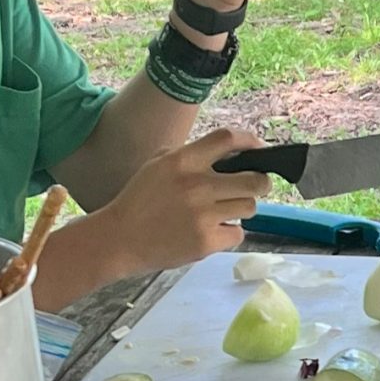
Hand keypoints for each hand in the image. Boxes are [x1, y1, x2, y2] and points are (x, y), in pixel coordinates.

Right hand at [90, 125, 272, 273]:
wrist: (119, 239)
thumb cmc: (139, 201)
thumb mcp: (157, 165)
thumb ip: (189, 155)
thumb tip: (228, 152)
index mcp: (182, 160)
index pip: (227, 139)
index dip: (251, 141)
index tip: (259, 149)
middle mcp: (196, 185)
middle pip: (254, 180)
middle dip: (260, 183)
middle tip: (254, 187)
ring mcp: (203, 215)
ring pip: (249, 207)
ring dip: (241, 208)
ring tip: (222, 211)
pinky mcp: (207, 241)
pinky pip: (237, 233)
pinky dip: (228, 233)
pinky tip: (211, 232)